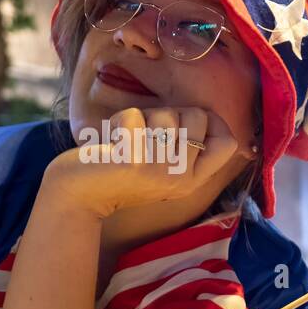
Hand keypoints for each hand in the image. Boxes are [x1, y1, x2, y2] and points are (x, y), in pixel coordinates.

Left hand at [42, 106, 239, 218]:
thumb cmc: (120, 173)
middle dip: (170, 113)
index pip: (228, 142)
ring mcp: (158, 170)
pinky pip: (134, 116)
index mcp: (192, 181)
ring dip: (142, 117)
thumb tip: (210, 117)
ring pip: (166, 113)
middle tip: (148, 135)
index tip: (186, 122)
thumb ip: (186, 149)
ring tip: (128, 140)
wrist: (79, 195)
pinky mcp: (134, 162)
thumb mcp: (163, 169)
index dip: (212, 122)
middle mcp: (181, 178)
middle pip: (198, 116)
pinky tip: (112, 142)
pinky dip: (118, 121)